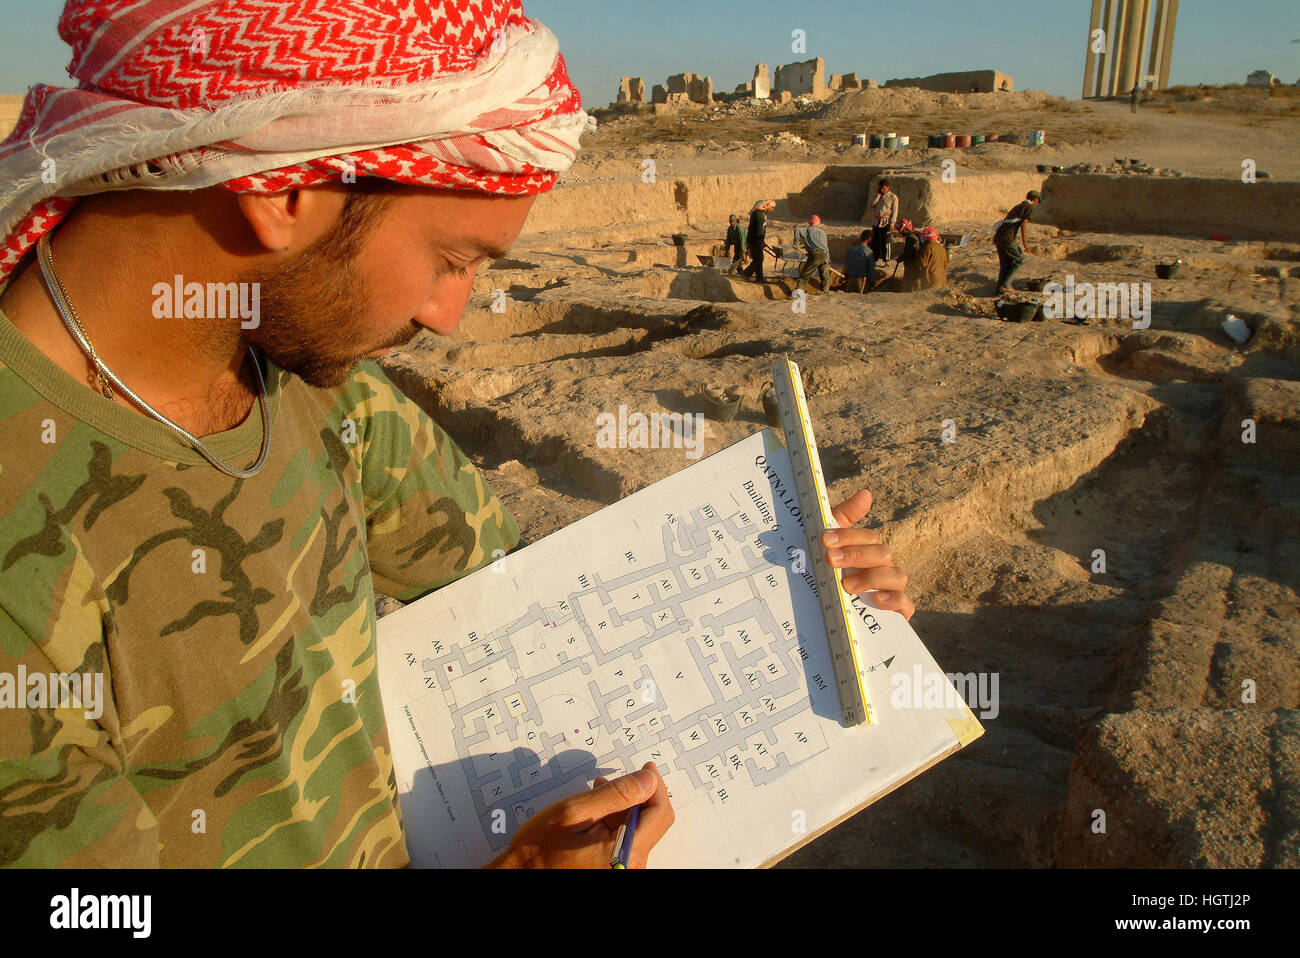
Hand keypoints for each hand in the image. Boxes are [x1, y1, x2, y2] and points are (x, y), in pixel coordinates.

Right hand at [485, 763, 673, 867]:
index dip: (655, 786)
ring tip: (597, 796)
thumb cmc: (541, 847)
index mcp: (624, 853)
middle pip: (653, 821)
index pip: (660, 814)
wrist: (522, 872)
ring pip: (640, 828)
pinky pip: (629, 839)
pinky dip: (618, 821)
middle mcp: (631, 866)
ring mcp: (625, 869)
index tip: (646, 768)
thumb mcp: (575, 811)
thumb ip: (617, 793)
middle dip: (636, 795)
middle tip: (611, 781)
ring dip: (624, 807)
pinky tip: (598, 814)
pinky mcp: (618, 868)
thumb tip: (648, 778)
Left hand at [820, 489, 914, 618]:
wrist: (823, 619)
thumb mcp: (829, 548)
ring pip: (898, 575)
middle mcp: (882, 568)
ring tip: (847, 585)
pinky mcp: (896, 613)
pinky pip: (906, 605)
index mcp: (867, 551)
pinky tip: (877, 600)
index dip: (847, 536)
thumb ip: (843, 518)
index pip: (868, 537)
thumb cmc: (827, 576)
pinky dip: (895, 601)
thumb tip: (867, 493)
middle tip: (829, 559)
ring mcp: (890, 590)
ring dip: (873, 577)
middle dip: (855, 555)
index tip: (824, 540)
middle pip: (882, 553)